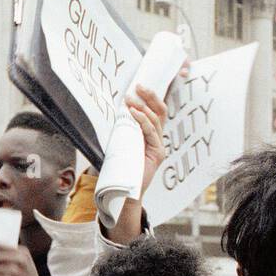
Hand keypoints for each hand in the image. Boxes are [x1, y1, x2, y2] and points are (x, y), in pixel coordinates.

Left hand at [125, 82, 170, 198]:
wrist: (126, 190)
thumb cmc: (122, 168)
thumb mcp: (122, 143)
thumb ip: (123, 129)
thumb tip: (115, 111)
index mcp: (150, 135)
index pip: (155, 111)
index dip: (152, 97)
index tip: (139, 85)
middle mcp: (158, 139)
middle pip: (160, 111)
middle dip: (150, 96)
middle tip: (138, 85)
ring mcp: (159, 146)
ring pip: (156, 120)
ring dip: (142, 107)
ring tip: (130, 99)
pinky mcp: (158, 154)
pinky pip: (152, 133)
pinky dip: (143, 121)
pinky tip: (134, 113)